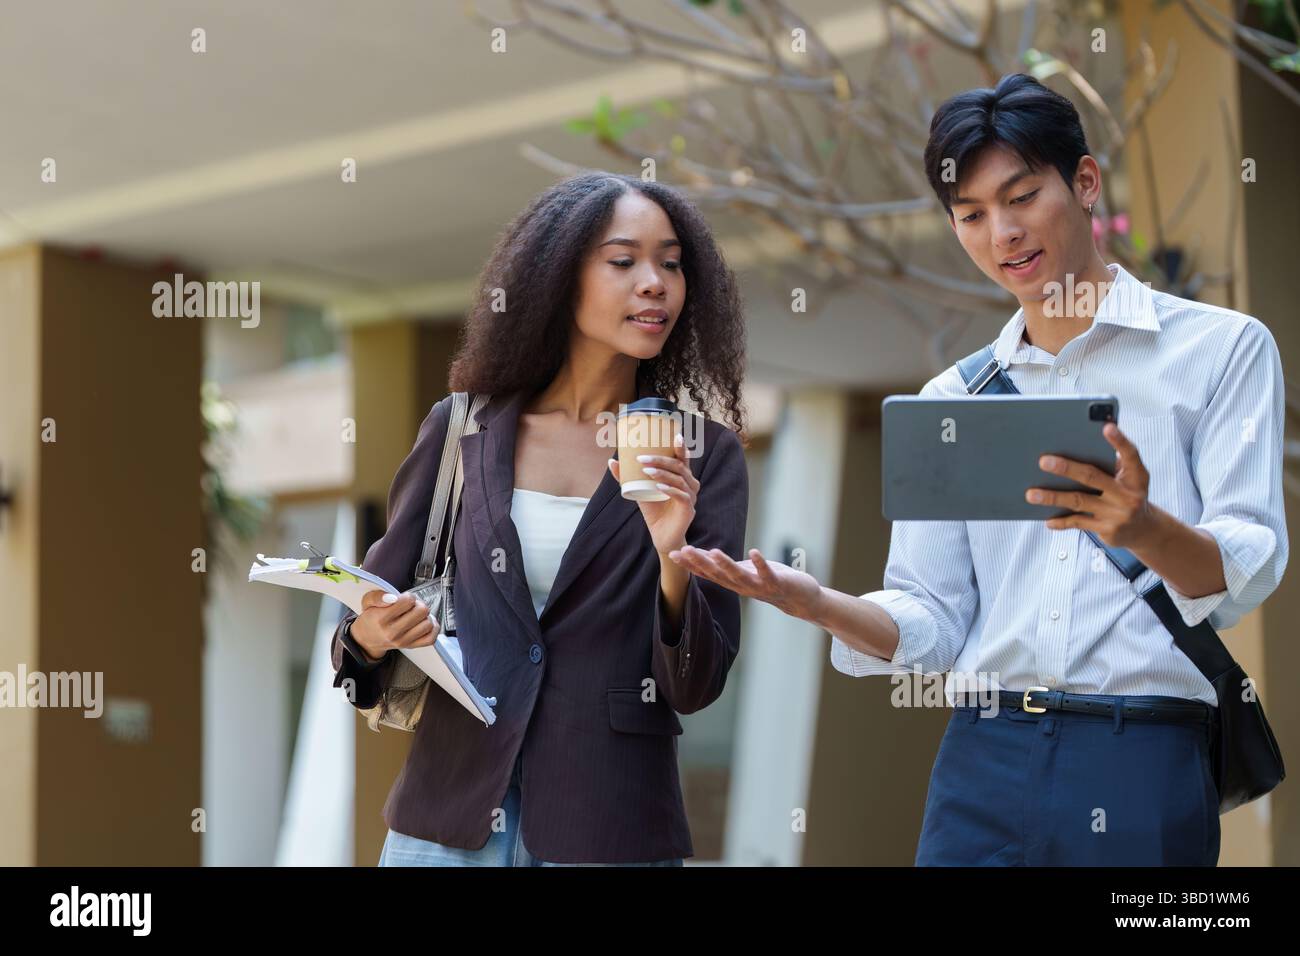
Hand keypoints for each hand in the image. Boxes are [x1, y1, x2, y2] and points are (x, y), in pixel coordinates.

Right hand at [351, 590, 439, 659]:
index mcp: (381, 619)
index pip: (407, 602)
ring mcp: (403, 641)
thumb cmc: (370, 618)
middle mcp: (393, 632)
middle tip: (411, 605)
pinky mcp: (411, 646)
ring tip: (416, 614)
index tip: (404, 598)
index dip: (408, 596)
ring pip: (428, 623)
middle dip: (418, 604)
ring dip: (425, 616)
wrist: (367, 639)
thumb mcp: (367, 602)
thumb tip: (392, 597)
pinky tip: (424, 622)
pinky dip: (432, 629)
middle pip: (421, 611)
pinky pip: (431, 638)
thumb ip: (377, 596)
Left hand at [608, 432, 697, 554]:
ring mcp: (691, 496)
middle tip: (641, 459)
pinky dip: (670, 490)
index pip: (683, 458)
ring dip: (663, 473)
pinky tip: (659, 487)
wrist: (661, 535)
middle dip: (660, 460)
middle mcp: (690, 483)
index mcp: (682, 476)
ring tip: (646, 471)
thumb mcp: (639, 490)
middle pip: (679, 466)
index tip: (675, 435)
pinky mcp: (689, 509)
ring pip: (679, 479)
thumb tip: (612, 461)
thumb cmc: (653, 509)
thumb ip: (626, 477)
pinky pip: (681, 496)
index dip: (681, 447)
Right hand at [667, 546, 822, 620]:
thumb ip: (723, 566)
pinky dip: (759, 563)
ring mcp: (759, 586)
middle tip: (684, 550)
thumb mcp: (742, 572)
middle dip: (700, 562)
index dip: (689, 564)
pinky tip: (752, 552)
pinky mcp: (777, 582)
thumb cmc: (768, 580)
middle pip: (717, 574)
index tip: (672, 553)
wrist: (798, 598)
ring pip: (738, 576)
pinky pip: (767, 573)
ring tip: (713, 551)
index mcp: (732, 582)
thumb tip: (700, 554)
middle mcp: (742, 586)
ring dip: (725, 564)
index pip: (706, 573)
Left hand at [1025, 421, 1157, 548]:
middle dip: (1066, 468)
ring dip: (1053, 497)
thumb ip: (1112, 462)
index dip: (1119, 440)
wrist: (1143, 529)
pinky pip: (1078, 522)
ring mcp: (1118, 514)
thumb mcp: (1129, 477)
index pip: (1130, 454)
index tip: (1107, 427)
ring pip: (1079, 501)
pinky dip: (1061, 521)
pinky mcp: (1107, 530)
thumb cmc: (1128, 494)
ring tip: (1031, 494)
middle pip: (1092, 477)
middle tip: (1043, 461)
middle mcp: (1129, 494)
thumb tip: (1082, 443)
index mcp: (1136, 476)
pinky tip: (1047, 520)